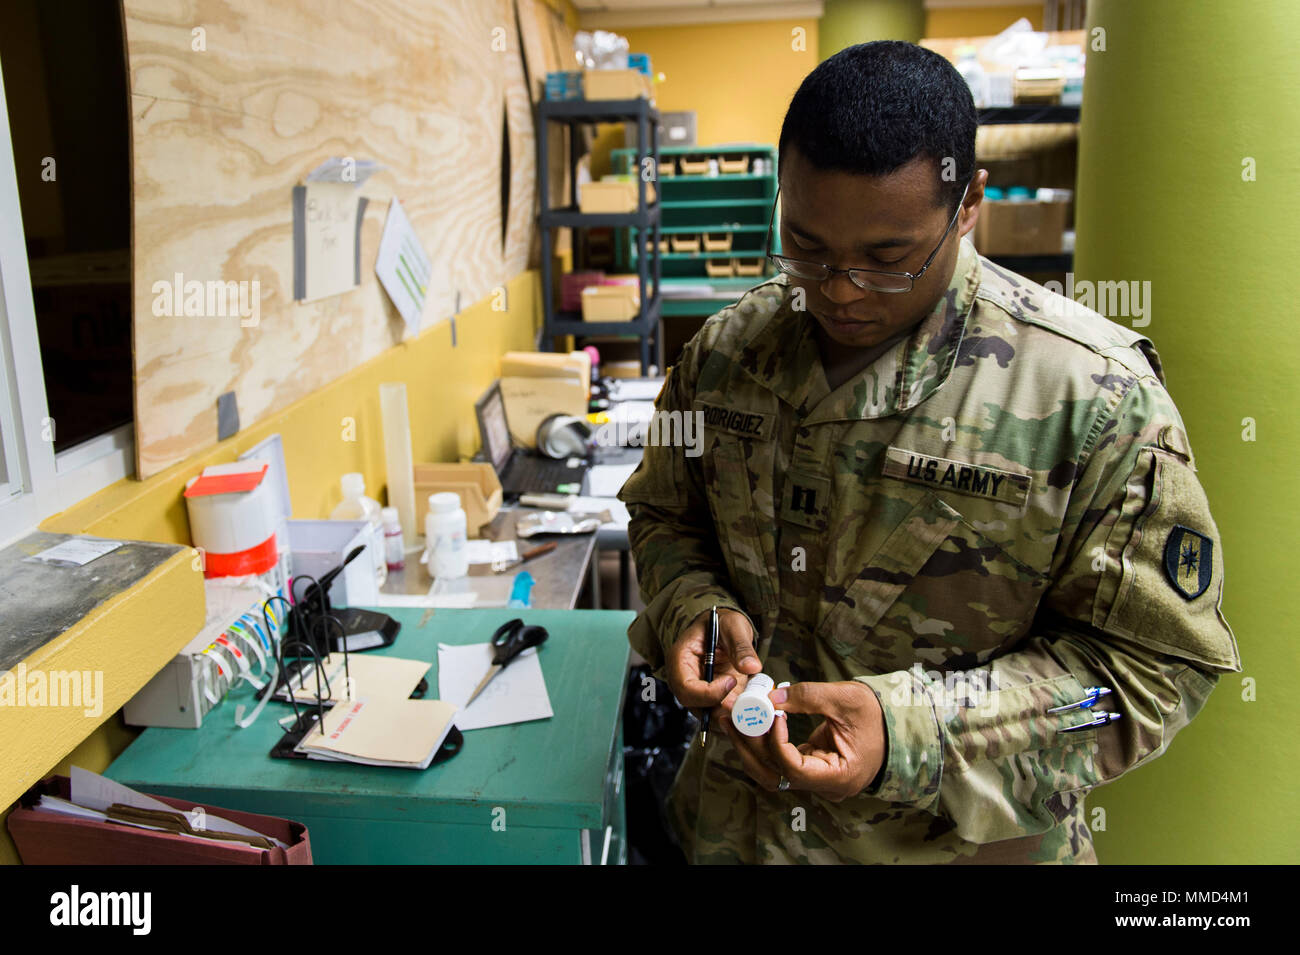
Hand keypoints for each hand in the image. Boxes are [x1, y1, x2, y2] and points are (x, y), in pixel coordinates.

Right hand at [665, 608, 761, 724]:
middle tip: (748, 703)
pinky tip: (754, 705)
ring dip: (732, 714)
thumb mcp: (733, 626)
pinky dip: (738, 713)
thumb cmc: (722, 622)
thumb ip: (741, 646)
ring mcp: (698, 692)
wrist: (723, 628)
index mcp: (680, 660)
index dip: (709, 692)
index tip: (732, 680)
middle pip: (696, 707)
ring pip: (710, 714)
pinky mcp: (712, 699)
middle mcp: (685, 680)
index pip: (686, 688)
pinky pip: (721, 713)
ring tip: (754, 704)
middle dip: (723, 709)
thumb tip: (751, 667)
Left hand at [726, 681, 886, 800]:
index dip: (776, 744)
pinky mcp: (810, 768)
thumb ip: (808, 697)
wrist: (895, 724)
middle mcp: (825, 786)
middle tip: (730, 715)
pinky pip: (779, 761)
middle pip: (774, 775)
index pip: (795, 769)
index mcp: (839, 777)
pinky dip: (762, 742)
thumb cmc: (877, 714)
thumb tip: (770, 698)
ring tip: (730, 718)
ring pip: (771, 772)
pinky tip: (748, 721)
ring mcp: (816, 780)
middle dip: (749, 745)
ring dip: (749, 745)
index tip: (770, 716)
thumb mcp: (845, 699)